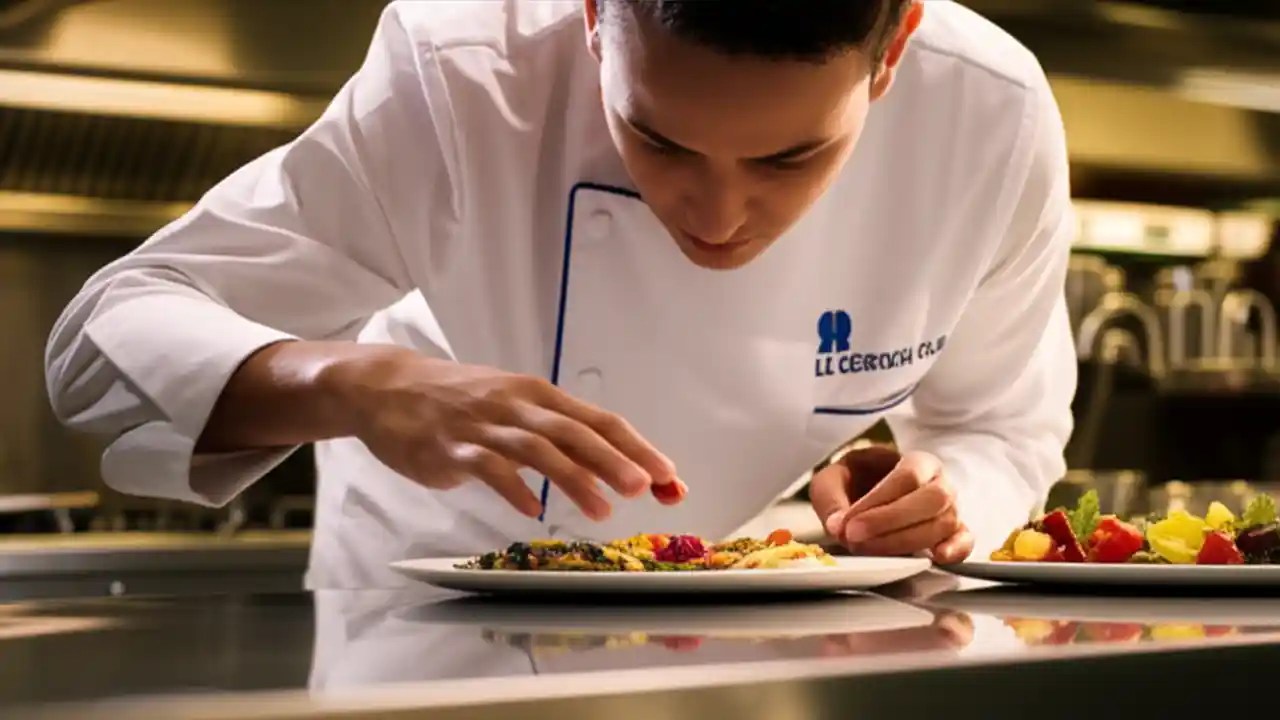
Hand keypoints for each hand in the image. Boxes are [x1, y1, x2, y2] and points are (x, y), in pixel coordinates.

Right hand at [325, 347, 680, 519]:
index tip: (668, 475)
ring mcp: (484, 425)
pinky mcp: (451, 447)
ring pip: (538, 448)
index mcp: (538, 395)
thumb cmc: (459, 401)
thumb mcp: (512, 407)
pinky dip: (514, 488)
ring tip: (602, 509)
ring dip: (574, 478)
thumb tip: (608, 468)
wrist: (388, 387)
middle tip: (646, 487)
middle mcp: (517, 405)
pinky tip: (533, 510)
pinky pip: (488, 467)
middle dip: (615, 460)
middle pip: (576, 431)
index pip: (598, 420)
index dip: (635, 447)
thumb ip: (554, 436)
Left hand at [809, 446, 972, 562]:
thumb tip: (837, 526)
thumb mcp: (832, 481)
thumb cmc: (855, 483)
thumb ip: (831, 499)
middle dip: (891, 521)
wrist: (869, 493)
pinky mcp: (954, 535)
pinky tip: (936, 558)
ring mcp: (951, 510)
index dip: (878, 501)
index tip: (849, 523)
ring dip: (905, 541)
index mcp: (918, 461)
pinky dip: (956, 551)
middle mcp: (940, 484)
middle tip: (855, 537)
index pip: (907, 476)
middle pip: (932, 498)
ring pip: (943, 523)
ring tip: (869, 549)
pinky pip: (965, 542)